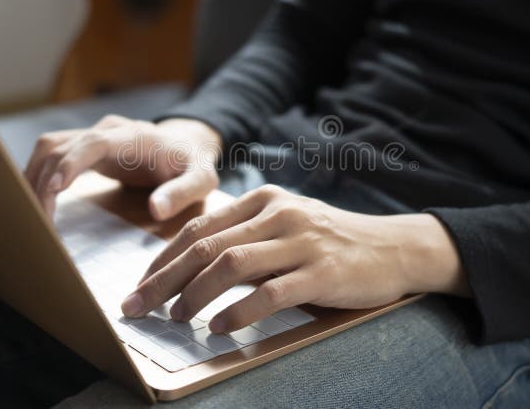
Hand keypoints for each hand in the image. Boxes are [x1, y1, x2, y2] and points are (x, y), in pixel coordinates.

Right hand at [24, 116, 221, 218]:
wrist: (185, 144)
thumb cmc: (192, 163)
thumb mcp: (201, 179)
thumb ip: (182, 192)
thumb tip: (156, 210)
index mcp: (134, 137)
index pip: (93, 143)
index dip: (71, 163)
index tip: (55, 188)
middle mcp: (108, 130)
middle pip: (61, 147)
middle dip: (44, 182)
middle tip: (41, 222)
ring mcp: (92, 135)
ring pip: (48, 148)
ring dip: (33, 178)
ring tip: (32, 216)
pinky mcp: (84, 147)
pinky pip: (51, 155)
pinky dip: (37, 176)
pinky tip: (34, 202)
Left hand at [122, 184, 469, 332]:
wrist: (393, 247)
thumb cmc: (331, 240)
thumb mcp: (286, 224)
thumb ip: (246, 235)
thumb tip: (192, 264)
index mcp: (264, 200)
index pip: (199, 227)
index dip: (163, 258)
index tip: (140, 285)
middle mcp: (278, 214)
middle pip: (206, 245)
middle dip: (163, 279)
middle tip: (136, 306)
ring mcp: (301, 241)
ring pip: (231, 264)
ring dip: (194, 294)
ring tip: (175, 318)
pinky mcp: (321, 272)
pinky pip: (270, 292)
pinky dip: (239, 312)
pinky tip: (220, 328)